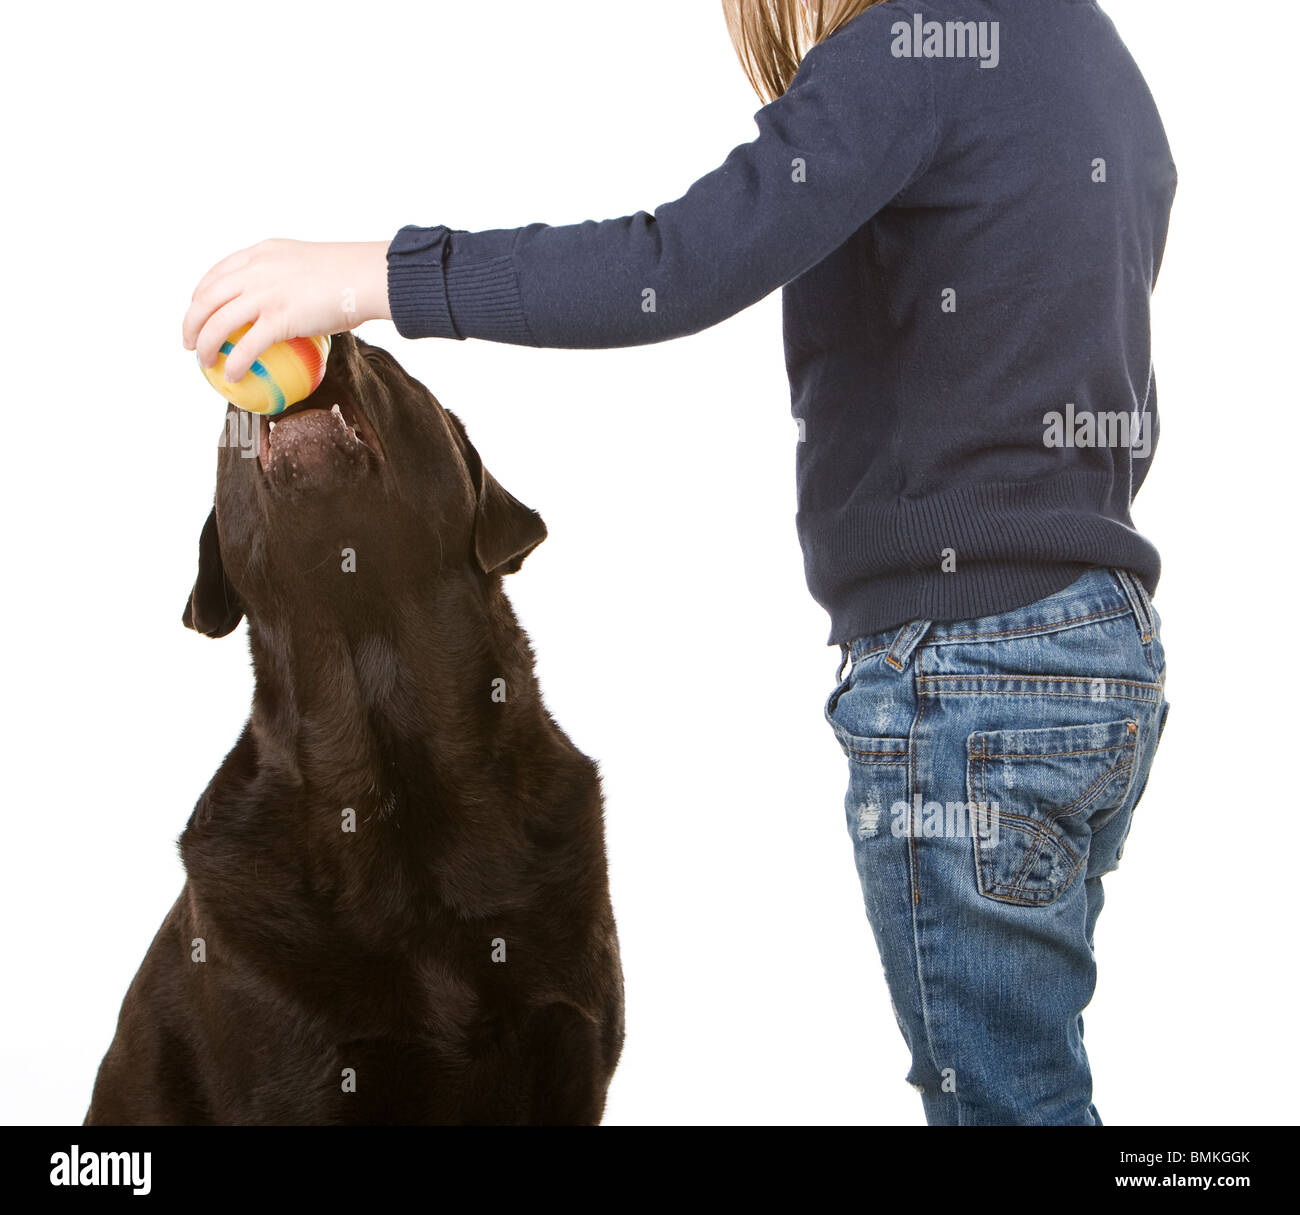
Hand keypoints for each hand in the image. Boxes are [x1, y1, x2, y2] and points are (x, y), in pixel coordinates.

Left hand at [182, 239, 390, 381]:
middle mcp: (256, 270)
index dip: (201, 295)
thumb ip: (292, 279)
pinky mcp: (278, 317)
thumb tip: (295, 305)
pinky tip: (232, 376)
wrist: (367, 276)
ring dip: (204, 346)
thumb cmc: (352, 275)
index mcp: (262, 253)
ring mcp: (264, 293)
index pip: (217, 273)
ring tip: (205, 363)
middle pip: (206, 298)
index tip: (199, 313)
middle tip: (189, 342)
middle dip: (191, 323)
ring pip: (216, 323)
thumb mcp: (310, 264)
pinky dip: (234, 363)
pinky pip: (245, 346)